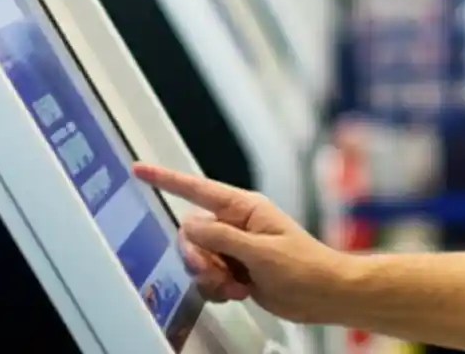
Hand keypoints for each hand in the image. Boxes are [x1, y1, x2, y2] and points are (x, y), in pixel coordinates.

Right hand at [134, 164, 347, 323]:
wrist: (325, 294)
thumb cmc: (305, 267)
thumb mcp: (260, 251)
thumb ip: (222, 238)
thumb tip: (189, 227)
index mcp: (245, 208)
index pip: (198, 190)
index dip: (166, 180)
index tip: (139, 170)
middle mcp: (237, 225)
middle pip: (191, 236)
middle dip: (199, 259)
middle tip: (220, 274)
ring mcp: (235, 249)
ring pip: (198, 260)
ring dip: (211, 279)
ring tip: (237, 287)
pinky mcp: (236, 270)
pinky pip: (208, 278)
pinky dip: (218, 290)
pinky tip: (240, 293)